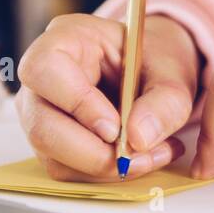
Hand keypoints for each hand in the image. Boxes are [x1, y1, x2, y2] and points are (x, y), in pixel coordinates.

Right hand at [16, 14, 200, 180]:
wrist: (153, 72)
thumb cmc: (154, 61)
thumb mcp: (172, 71)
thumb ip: (164, 101)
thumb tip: (140, 139)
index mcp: (66, 39)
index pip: (45, 70)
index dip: (77, 103)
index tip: (115, 128)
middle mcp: (42, 79)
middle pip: (41, 126)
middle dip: (93, 152)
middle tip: (140, 154)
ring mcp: (41, 113)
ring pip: (54, 157)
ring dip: (106, 167)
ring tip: (154, 154)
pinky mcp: (52, 143)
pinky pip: (68, 170)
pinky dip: (106, 173)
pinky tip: (140, 159)